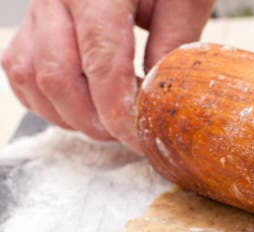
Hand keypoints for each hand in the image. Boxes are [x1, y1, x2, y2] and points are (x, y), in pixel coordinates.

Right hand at [2, 0, 214, 152]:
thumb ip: (176, 45)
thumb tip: (162, 96)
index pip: (102, 64)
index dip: (119, 111)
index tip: (140, 138)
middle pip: (58, 77)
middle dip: (93, 120)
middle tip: (126, 136)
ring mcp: (38, 6)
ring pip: (31, 77)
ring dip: (66, 113)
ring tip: (105, 124)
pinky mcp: (33, 17)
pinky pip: (20, 67)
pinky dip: (43, 98)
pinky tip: (77, 108)